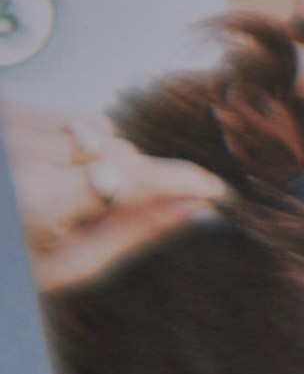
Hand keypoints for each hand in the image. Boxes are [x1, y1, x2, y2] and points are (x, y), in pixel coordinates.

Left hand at [13, 106, 225, 292]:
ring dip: (102, 157)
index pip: (127, 177)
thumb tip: (192, 211)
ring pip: (98, 128)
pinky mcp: (9, 108)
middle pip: (118, 152)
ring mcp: (11, 122)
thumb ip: (133, 234)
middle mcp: (20, 150)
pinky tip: (51, 168)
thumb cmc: (11, 262)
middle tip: (102, 212)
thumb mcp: (71, 264)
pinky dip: (75, 141)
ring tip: (70, 190)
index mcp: (37, 197)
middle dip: (130, 180)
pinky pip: (68, 116)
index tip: (214, 189)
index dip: (177, 181)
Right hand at [222, 0, 303, 183]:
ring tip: (280, 85)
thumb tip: (257, 50)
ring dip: (254, 46)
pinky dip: (263, 55)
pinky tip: (286, 86)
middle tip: (266, 79)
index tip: (259, 58)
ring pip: (255, 10)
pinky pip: (267, 31)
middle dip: (250, 32)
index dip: (261, 12)